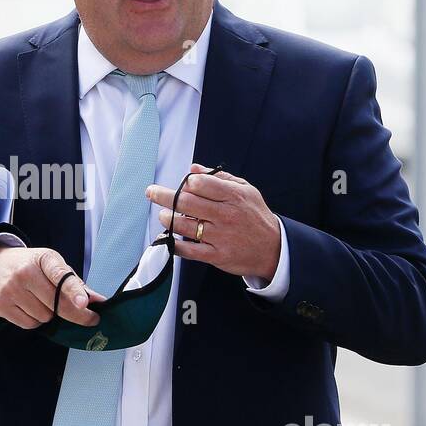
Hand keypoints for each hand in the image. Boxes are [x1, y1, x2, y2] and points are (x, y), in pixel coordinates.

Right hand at [0, 245, 102, 329]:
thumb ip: (75, 283)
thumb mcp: (52, 265)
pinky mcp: (0, 305)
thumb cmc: (28, 266)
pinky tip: (29, 307)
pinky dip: (35, 320)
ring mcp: (10, 290)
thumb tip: (98, 301)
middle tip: (89, 318)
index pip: (60, 275)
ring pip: (44, 317)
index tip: (84, 303)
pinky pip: (30, 324)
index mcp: (43, 258)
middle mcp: (25, 272)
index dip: (73, 290)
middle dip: (75, 314)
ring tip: (41, 301)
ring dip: (49, 315)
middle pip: (56, 304)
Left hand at [147, 163, 281, 278]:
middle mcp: (226, 215)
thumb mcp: (245, 190)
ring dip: (167, 219)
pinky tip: (168, 238)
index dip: (186, 183)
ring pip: (184, 226)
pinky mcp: (217, 256)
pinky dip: (174, 244)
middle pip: (186, 203)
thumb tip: (192, 169)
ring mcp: (220, 237)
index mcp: (233, 196)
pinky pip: (189, 250)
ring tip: (163, 215)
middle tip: (151, 192)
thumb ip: (219, 178)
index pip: (201, 184)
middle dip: (163, 196)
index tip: (182, 185)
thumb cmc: (255, 215)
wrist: (273, 248)